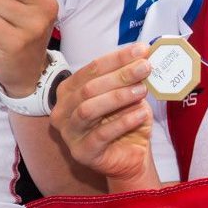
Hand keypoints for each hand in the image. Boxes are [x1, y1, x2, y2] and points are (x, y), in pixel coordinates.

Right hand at [50, 44, 154, 182]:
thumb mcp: (127, 94)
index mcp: (68, 91)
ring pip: (88, 110)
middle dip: (119, 75)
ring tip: (142, 90)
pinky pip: (100, 135)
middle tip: (144, 67)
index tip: (141, 50)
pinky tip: (141, 113)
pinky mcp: (81, 152)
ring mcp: (69, 133)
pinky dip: (123, 122)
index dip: (116, 58)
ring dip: (118, 97)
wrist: (130, 156)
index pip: (91, 69)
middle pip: (88, 88)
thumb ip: (129, 78)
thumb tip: (143, 56)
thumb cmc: (124, 121)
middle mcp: (62, 110)